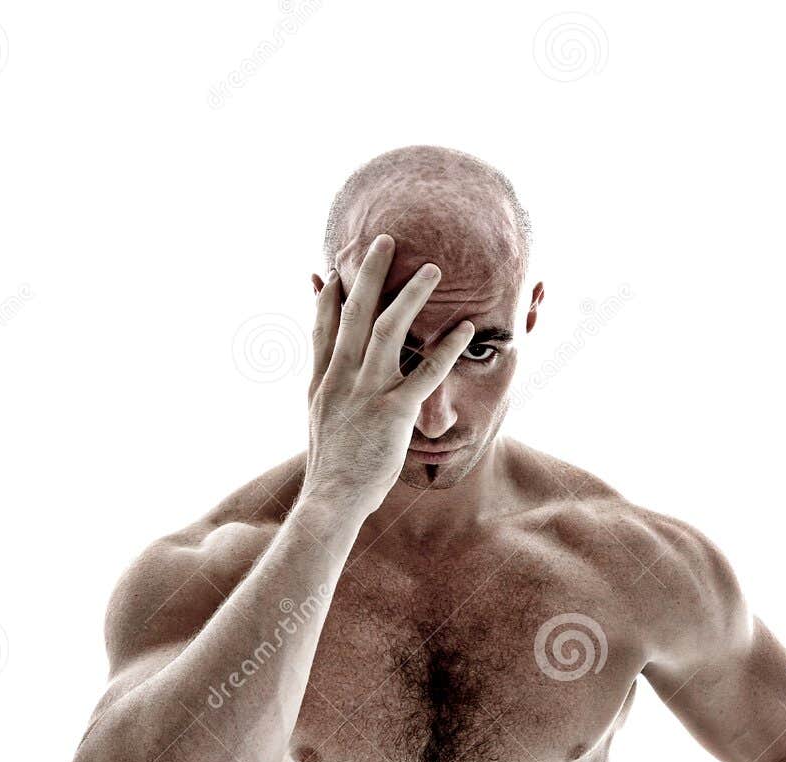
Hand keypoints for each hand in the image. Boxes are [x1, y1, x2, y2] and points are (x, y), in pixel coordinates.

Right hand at [302, 233, 473, 517]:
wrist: (332, 498)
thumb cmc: (333, 467)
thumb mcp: (320, 423)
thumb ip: (327, 395)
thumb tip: (329, 382)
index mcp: (322, 380)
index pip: (323, 325)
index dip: (329, 294)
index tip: (335, 267)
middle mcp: (341, 377)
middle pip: (354, 312)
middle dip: (369, 273)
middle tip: (386, 239)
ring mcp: (366, 391)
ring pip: (388, 330)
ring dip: (411, 296)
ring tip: (433, 270)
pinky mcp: (394, 410)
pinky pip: (425, 372)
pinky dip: (447, 348)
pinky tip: (466, 329)